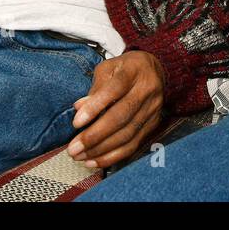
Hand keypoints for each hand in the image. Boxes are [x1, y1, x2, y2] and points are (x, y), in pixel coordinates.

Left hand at [66, 50, 165, 167]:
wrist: (155, 70)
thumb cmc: (125, 69)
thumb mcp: (108, 69)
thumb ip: (95, 88)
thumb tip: (79, 108)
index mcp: (133, 71)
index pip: (115, 89)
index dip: (95, 107)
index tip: (76, 123)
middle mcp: (146, 90)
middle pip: (121, 116)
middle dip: (95, 136)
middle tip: (73, 148)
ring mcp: (152, 109)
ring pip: (127, 135)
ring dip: (101, 150)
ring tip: (80, 156)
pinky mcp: (153, 124)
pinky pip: (133, 145)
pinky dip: (113, 156)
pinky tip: (94, 161)